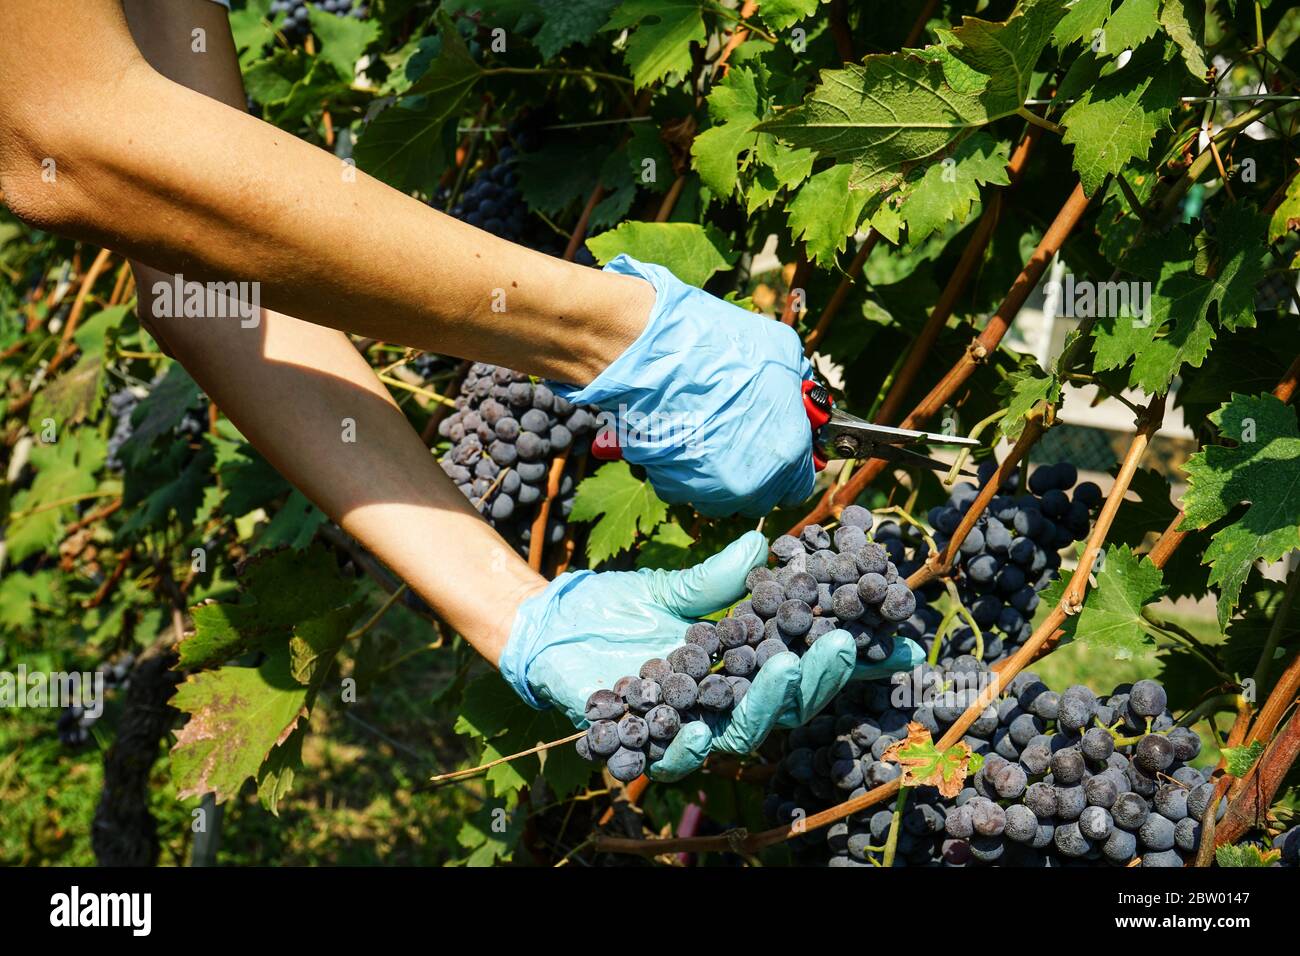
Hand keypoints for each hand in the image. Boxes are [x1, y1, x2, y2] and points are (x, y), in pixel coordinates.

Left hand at [498, 531, 924, 781]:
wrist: (553, 629)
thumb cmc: (619, 611)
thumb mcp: (674, 589)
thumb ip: (717, 577)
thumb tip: (763, 541)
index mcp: (743, 667)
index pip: (808, 668)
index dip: (854, 662)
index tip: (903, 644)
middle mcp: (724, 703)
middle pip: (787, 706)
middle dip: (819, 676)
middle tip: (845, 642)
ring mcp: (686, 725)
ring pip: (740, 733)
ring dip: (766, 704)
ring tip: (784, 667)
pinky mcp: (641, 741)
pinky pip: (669, 757)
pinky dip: (684, 745)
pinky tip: (694, 726)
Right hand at [549, 256, 815, 517]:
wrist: (652, 353)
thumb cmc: (718, 345)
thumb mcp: (780, 350)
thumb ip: (795, 382)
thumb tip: (797, 392)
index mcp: (787, 451)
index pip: (799, 485)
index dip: (790, 464)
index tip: (777, 447)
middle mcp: (752, 481)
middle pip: (761, 496)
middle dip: (755, 471)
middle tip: (739, 436)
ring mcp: (709, 490)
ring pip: (721, 497)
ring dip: (719, 475)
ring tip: (706, 434)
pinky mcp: (672, 487)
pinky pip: (685, 487)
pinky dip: (685, 469)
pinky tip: (680, 434)